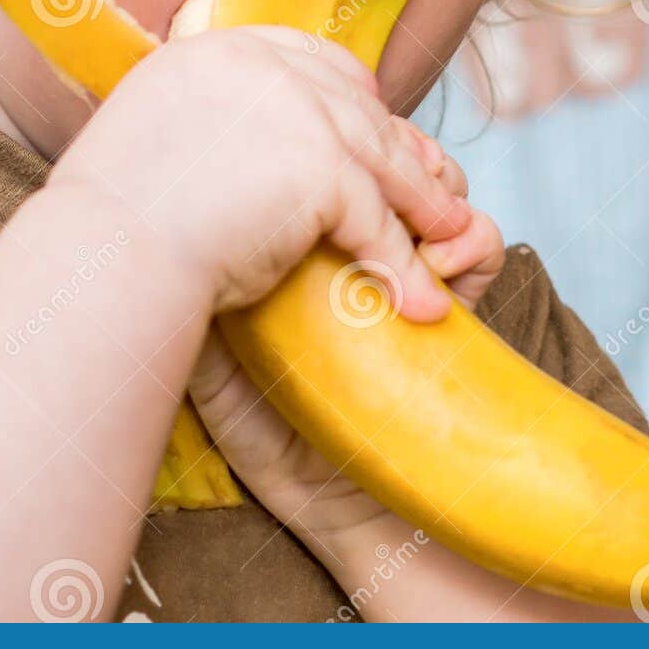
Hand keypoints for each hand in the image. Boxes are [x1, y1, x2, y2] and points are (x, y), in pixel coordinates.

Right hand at [49, 25, 471, 318]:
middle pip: (355, 105)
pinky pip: (378, 220)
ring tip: (449, 244)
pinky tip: (422, 301)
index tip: (371, 125)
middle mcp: (260, 66)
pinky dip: (404, 264)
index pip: (308, 55)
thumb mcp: (145, 137)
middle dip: (399, 152)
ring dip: (422, 207)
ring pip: (380, 159)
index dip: (347, 93)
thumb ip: (193, 123)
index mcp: (215, 51)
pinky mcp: (321, 166)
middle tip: (434, 193)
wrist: (104, 257)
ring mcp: (296, 110)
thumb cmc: (106, 223)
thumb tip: (216, 143)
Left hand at [183, 144, 504, 553]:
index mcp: (303, 244)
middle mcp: (361, 246)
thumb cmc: (275, 440)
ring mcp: (414, 269)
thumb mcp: (221, 370)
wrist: (344, 505)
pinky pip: (481, 246)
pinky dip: (470, 238)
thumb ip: (201, 308)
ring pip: (441, 187)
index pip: (325, 166)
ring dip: (430, 187)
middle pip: (386, 156)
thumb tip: (167, 242)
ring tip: (409, 216)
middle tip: (366, 171)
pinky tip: (442, 261)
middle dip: (383, 154)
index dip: (332, 143)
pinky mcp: (459, 305)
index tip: (315, 147)